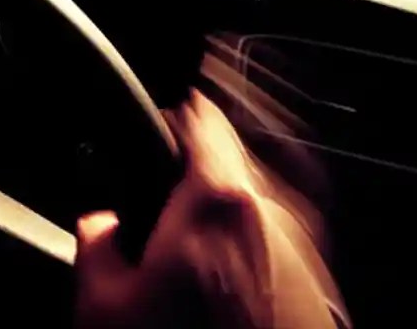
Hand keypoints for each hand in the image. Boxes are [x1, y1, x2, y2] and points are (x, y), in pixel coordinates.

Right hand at [75, 92, 345, 328]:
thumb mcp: (102, 303)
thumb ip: (97, 238)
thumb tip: (102, 224)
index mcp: (219, 198)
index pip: (198, 112)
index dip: (167, 115)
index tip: (150, 126)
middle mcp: (275, 212)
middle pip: (228, 162)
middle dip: (189, 179)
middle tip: (152, 213)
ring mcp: (305, 253)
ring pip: (253, 207)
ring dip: (219, 221)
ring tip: (181, 264)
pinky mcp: (318, 289)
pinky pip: (274, 248)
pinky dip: (245, 257)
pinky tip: (213, 298)